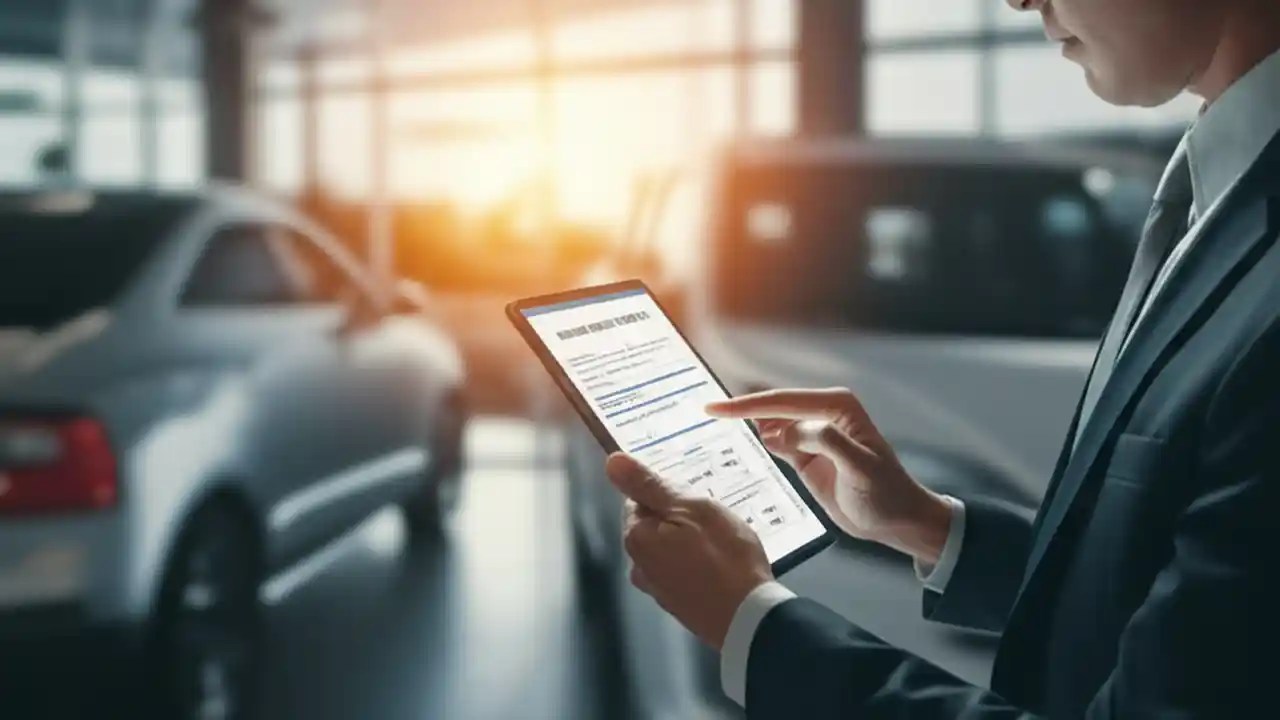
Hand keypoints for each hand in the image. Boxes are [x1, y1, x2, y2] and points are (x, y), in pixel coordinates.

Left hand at [605, 453, 773, 651]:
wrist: (749, 618)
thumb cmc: (723, 556)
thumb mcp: (690, 508)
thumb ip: (649, 485)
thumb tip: (611, 461)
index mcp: (636, 537)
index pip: (639, 499)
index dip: (670, 494)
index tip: (696, 498)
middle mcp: (638, 565)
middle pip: (654, 526)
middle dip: (680, 518)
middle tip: (714, 518)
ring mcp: (659, 590)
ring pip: (671, 550)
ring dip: (691, 542)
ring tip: (723, 540)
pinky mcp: (680, 606)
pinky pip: (684, 572)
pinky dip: (699, 564)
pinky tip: (723, 564)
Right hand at [707, 388, 950, 564]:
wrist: (895, 520)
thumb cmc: (885, 493)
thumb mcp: (860, 466)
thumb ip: (827, 442)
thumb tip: (785, 431)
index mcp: (837, 407)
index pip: (784, 402)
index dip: (748, 405)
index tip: (715, 409)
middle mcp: (823, 414)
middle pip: (773, 406)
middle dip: (742, 407)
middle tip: (707, 411)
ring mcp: (813, 434)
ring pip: (771, 421)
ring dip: (746, 422)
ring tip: (713, 422)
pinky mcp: (806, 455)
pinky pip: (776, 440)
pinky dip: (758, 439)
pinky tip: (739, 440)